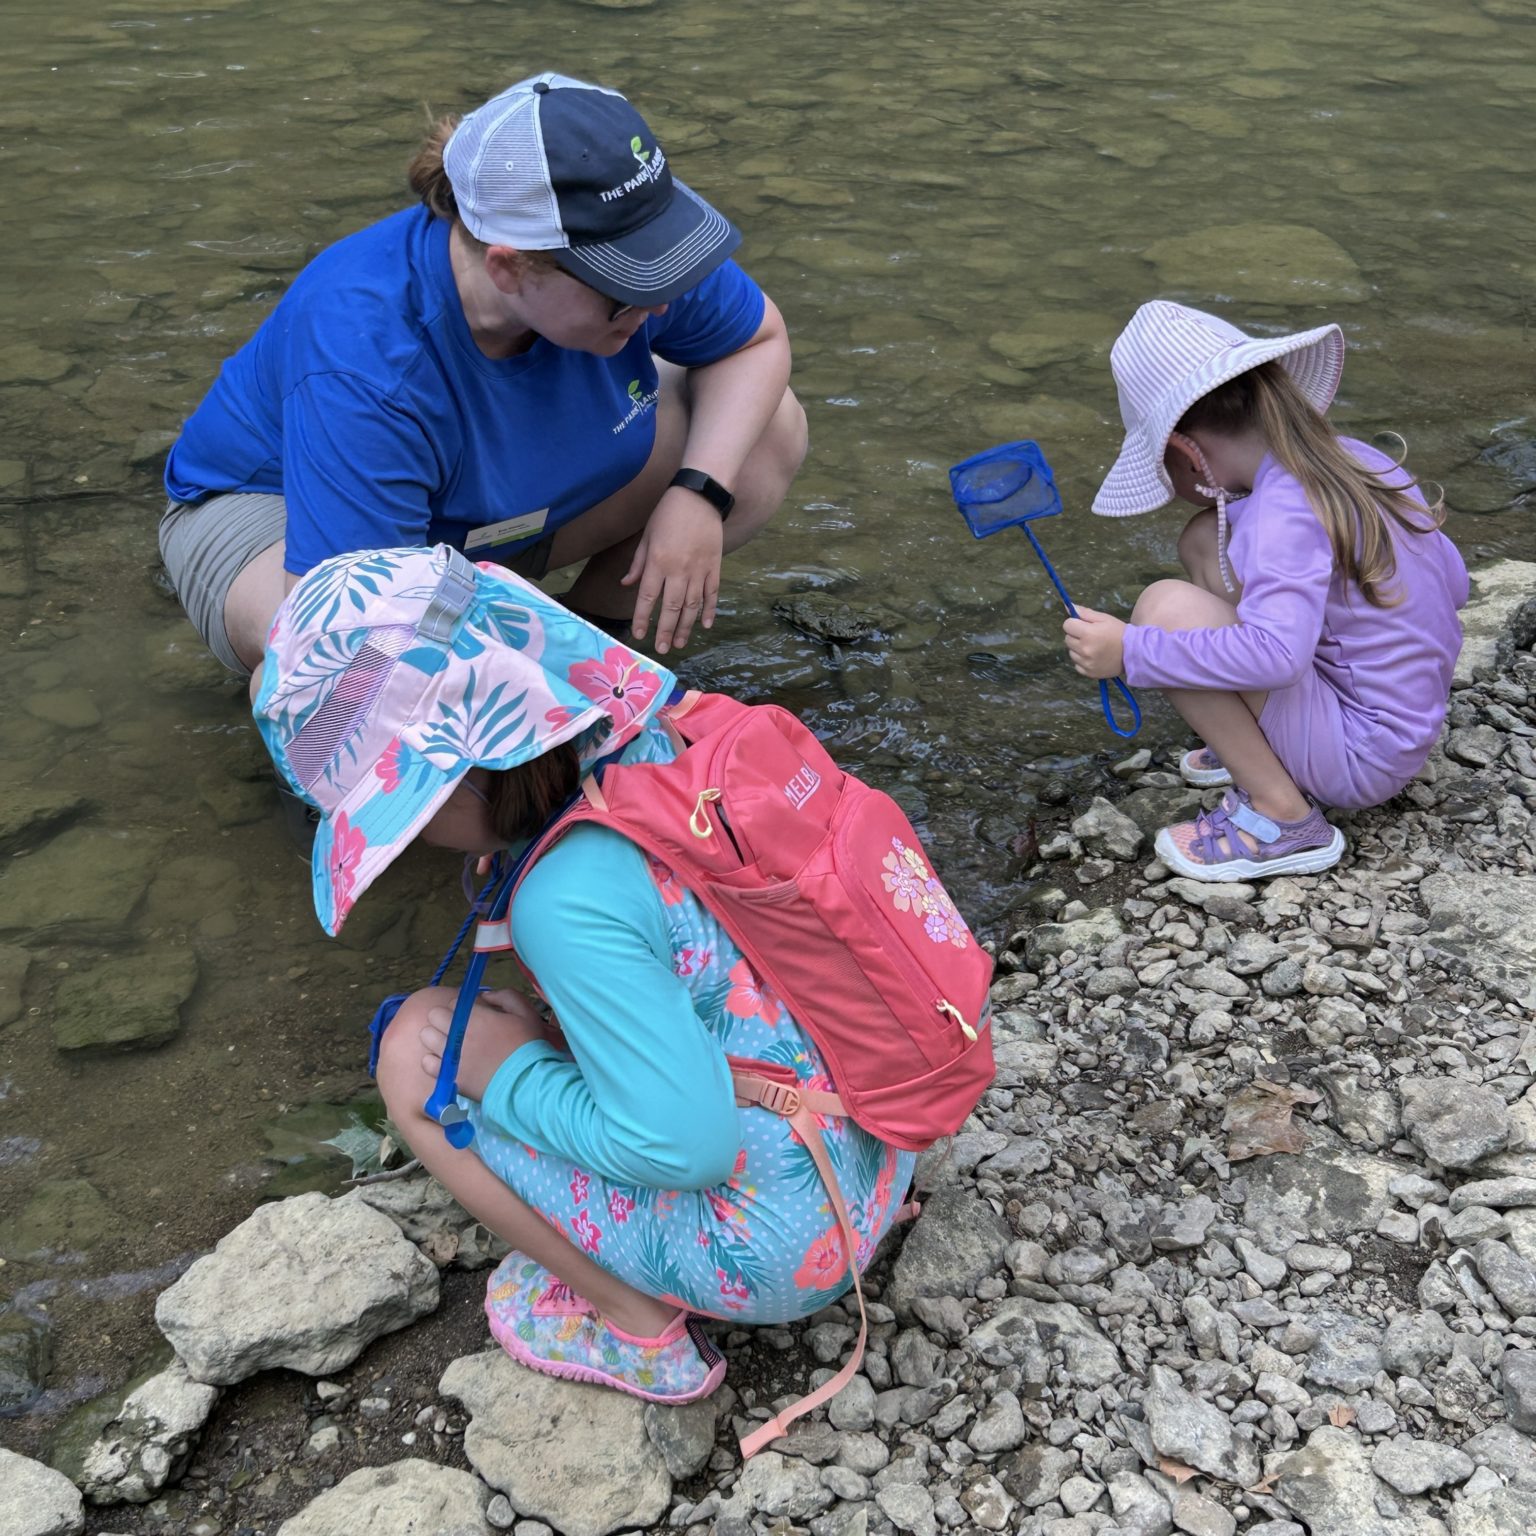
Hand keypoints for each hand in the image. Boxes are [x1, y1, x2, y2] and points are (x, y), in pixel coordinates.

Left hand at [419, 988, 547, 1102]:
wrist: (526, 1084)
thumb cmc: (529, 1047)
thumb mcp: (526, 1013)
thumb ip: (506, 997)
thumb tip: (485, 997)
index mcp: (476, 1016)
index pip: (454, 1002)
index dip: (464, 1007)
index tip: (474, 1015)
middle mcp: (458, 1033)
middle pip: (435, 1015)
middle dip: (446, 1018)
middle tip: (460, 1028)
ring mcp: (450, 1055)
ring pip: (426, 1036)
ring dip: (436, 1036)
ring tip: (450, 1044)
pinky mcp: (448, 1076)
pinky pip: (427, 1062)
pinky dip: (434, 1061)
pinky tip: (447, 1062)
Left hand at [622, 486, 724, 653]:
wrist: (699, 496)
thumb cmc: (667, 514)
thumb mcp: (646, 536)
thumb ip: (638, 563)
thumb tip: (626, 585)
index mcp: (658, 562)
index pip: (648, 597)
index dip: (643, 618)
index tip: (640, 635)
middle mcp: (678, 570)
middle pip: (671, 607)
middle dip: (665, 630)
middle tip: (661, 649)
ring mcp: (699, 570)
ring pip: (692, 605)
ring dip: (686, 627)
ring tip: (679, 643)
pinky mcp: (715, 566)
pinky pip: (712, 593)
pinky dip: (710, 610)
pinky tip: (705, 625)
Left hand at [1063, 607, 1127, 679]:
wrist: (1134, 652)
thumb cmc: (1119, 632)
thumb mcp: (1104, 618)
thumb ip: (1085, 613)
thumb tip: (1067, 606)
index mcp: (1088, 633)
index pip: (1067, 625)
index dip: (1074, 623)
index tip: (1083, 625)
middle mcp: (1084, 649)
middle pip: (1067, 639)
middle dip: (1076, 636)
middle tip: (1090, 636)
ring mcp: (1086, 663)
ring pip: (1071, 652)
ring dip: (1078, 649)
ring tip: (1093, 647)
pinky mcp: (1088, 673)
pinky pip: (1077, 664)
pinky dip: (1082, 661)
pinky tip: (1094, 657)